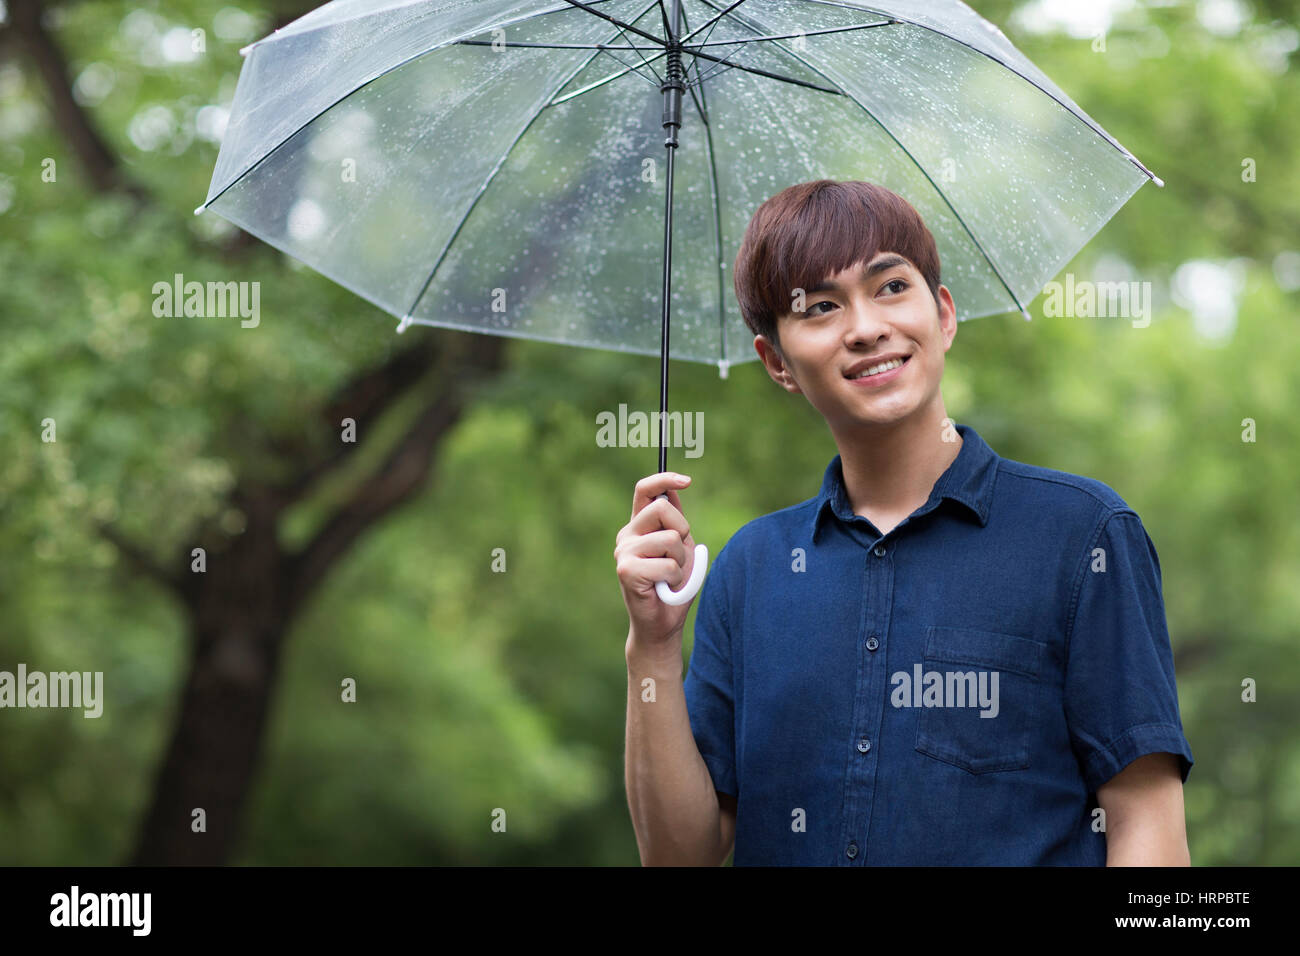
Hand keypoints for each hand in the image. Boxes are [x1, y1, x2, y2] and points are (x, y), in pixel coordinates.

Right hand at [615, 472, 697, 649]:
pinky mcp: (626, 570)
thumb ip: (676, 523)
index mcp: (639, 526)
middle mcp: (627, 535)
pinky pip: (667, 564)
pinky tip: (663, 588)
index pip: (645, 490)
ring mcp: (623, 551)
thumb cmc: (674, 587)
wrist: (663, 624)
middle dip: (682, 531)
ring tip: (669, 577)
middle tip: (677, 557)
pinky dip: (675, 579)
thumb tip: (672, 492)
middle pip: (663, 508)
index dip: (664, 479)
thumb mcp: (682, 549)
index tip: (686, 481)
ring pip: (670, 539)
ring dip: (680, 561)